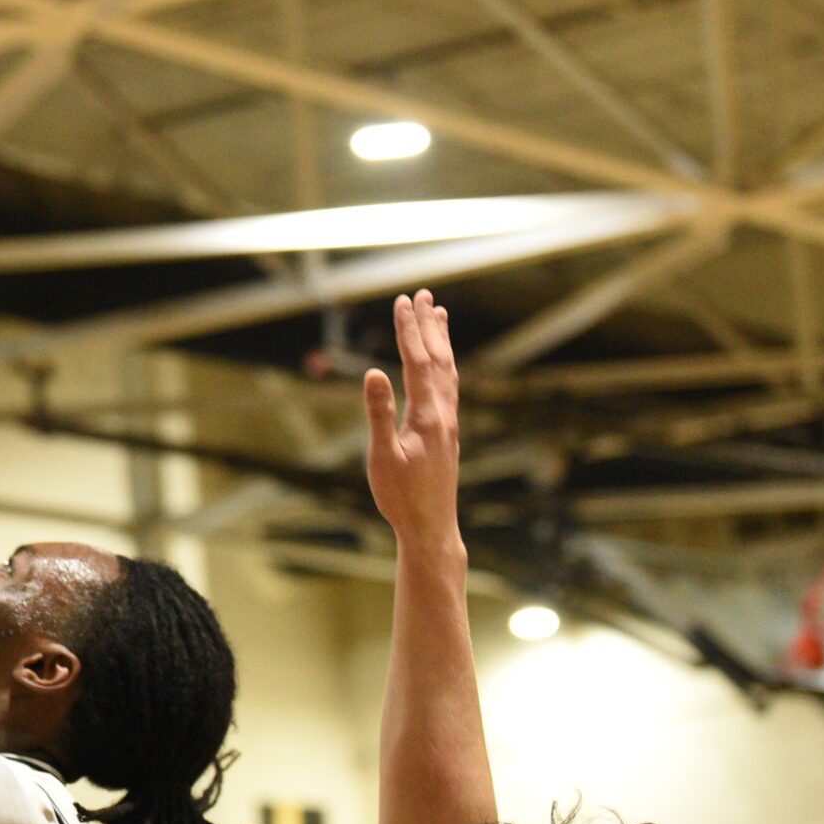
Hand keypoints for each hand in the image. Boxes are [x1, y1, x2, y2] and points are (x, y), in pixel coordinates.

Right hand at [364, 290, 462, 546]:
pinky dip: (446, 365)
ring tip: (440, 315)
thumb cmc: (402, 497)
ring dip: (442, 341)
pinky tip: (443, 364)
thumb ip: (378, 414)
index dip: (409, 330)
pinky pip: (450, 387)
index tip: (402, 301)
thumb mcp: (381, 458)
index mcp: (427, 416)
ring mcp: (450, 423)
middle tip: (424, 295)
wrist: (432, 528)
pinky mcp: (449, 433)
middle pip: (438, 359)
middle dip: (428, 325)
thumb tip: (373, 372)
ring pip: (449, 371)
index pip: (417, 361)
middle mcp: (444, 413)